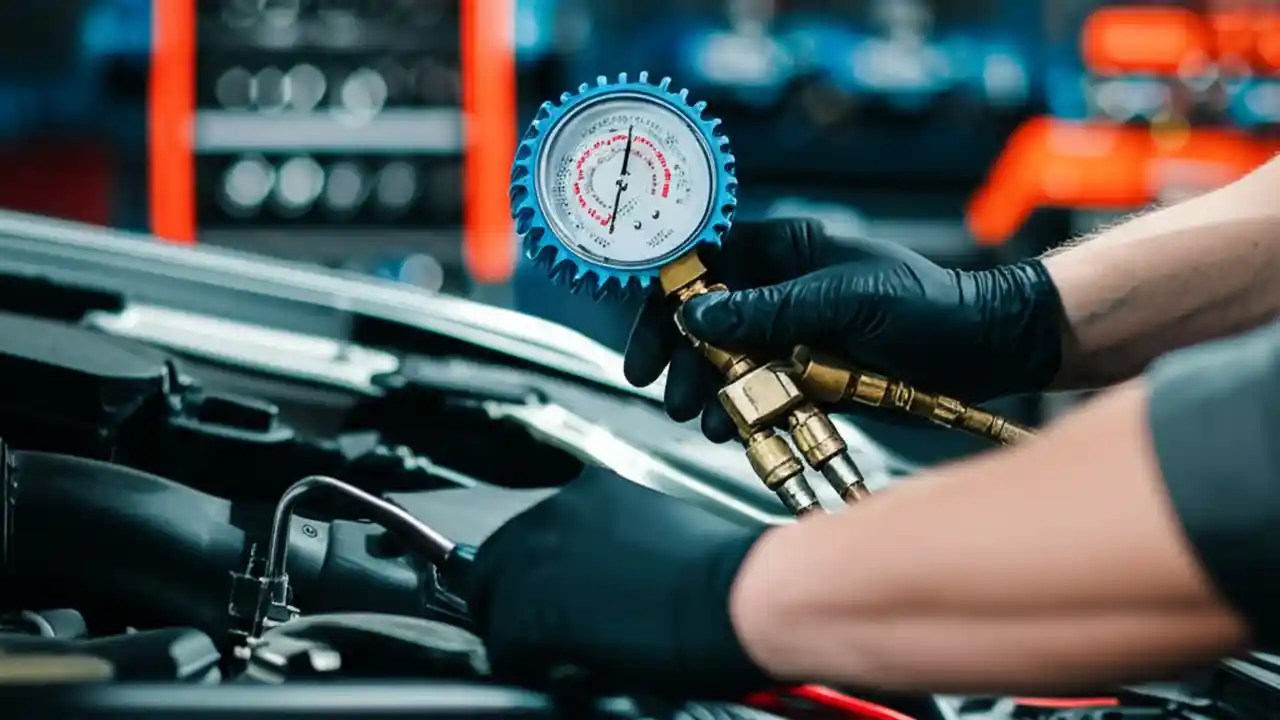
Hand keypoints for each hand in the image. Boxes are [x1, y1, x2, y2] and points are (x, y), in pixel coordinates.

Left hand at [466, 467, 770, 697]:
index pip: (533, 535)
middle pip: (494, 564)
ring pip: (494, 606)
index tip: (554, 600)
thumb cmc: (728, 575)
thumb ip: (619, 546)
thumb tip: (606, 579)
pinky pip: (504, 648)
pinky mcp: (532, 612)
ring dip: (524, 635)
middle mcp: (555, 514)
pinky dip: (529, 666)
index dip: (540, 576)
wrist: (744, 596)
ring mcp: (537, 560)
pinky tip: (572, 671)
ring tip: (566, 657)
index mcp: (591, 492)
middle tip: (549, 637)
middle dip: (516, 602)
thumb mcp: (663, 534)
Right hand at [624, 219, 1064, 441]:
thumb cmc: (926, 306)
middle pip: (706, 318)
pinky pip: (760, 391)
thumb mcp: (843, 300)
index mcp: (787, 252)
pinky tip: (732, 428)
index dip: (670, 294)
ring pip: (728, 360)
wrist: (983, 351)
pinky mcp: (807, 375)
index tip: (649, 333)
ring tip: (702, 417)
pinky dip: (741, 410)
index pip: (707, 262)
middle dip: (681, 355)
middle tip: (666, 390)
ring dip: (708, 388)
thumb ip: (770, 308)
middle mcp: (782, 291)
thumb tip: (698, 312)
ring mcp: (793, 334)